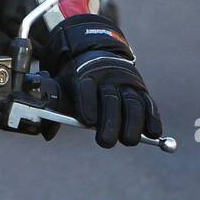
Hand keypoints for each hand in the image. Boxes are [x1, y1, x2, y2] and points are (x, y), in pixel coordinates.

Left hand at [48, 14, 162, 147]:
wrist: (98, 56)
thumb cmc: (77, 79)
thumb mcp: (62, 86)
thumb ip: (54, 110)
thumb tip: (46, 135)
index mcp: (83, 74)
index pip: (85, 88)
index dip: (87, 104)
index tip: (87, 121)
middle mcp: (107, 77)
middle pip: (110, 99)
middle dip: (110, 122)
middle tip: (105, 142)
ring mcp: (126, 83)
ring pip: (132, 102)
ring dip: (133, 123)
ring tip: (129, 141)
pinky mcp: (142, 90)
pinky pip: (149, 104)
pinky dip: (153, 119)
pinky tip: (153, 134)